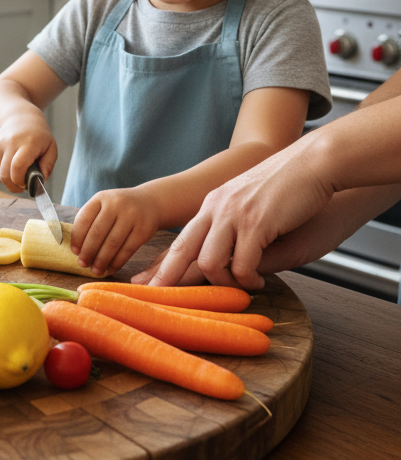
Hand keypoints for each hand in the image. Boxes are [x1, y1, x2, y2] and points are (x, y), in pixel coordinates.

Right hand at [0, 114, 56, 193]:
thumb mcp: (51, 148)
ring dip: (8, 181)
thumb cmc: (38, 135)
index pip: (18, 167)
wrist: (20, 117)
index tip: (27, 184)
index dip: (20, 181)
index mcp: (28, 142)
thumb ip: (47, 166)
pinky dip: (2, 174)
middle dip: (14, 186)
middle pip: (5, 175)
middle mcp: (10, 142)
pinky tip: (11, 168)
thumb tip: (39, 183)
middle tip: (22, 186)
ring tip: (18, 176)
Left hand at [71, 187, 161, 276]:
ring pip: (112, 243)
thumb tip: (78, 249)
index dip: (77, 238)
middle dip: (88, 252)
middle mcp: (116, 205)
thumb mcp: (104, 205)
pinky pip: (127, 249)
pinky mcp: (143, 230)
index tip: (75, 252)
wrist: (150, 202)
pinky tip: (111, 268)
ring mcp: (131, 216)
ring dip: (102, 260)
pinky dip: (117, 262)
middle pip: (97, 233)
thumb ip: (90, 221)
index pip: (83, 219)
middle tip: (83, 264)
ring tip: (95, 270)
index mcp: (100, 198)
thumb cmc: (119, 209)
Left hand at [138, 151, 333, 289]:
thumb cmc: (288, 185)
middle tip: (159, 298)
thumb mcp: (251, 205)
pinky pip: (242, 264)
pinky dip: (248, 279)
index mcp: (212, 204)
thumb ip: (235, 230)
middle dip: (167, 278)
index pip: (179, 239)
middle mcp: (216, 208)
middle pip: (181, 250)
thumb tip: (230, 261)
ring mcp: (233, 215)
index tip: (145, 282)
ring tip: (242, 287)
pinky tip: (258, 281)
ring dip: (224, 283)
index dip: (162, 264)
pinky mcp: (256, 223)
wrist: (314, 161)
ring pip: (209, 262)